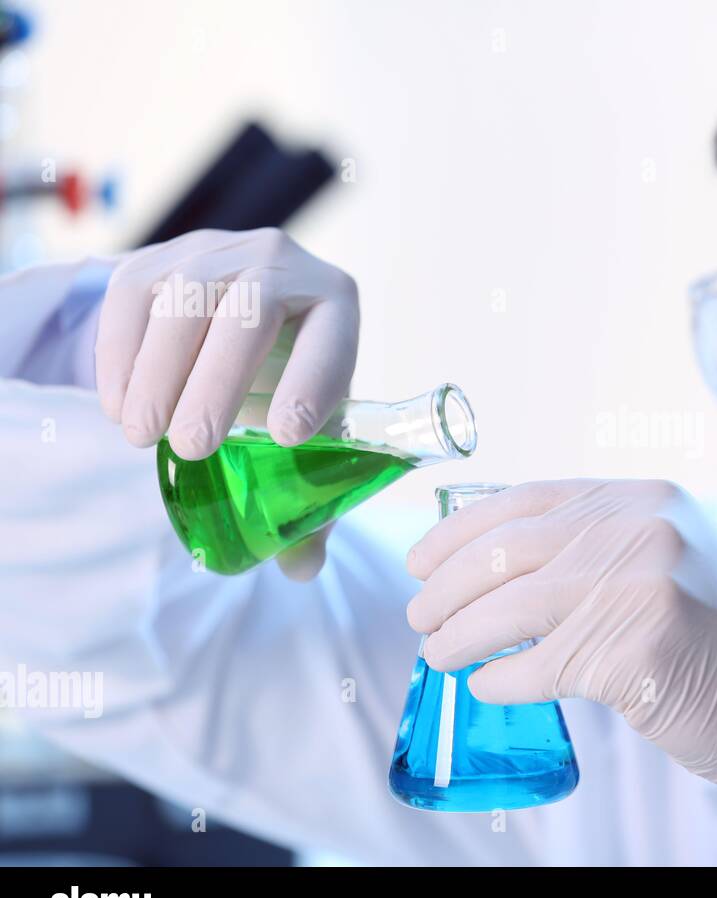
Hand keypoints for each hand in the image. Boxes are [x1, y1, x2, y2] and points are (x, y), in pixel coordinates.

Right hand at [94, 228, 359, 579]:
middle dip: (216, 381)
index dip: (313, 382)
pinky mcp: (159, 256)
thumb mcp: (309, 421)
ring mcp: (216, 252)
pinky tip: (118, 405)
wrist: (237, 306)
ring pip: (184, 297)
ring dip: (158, 371)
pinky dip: (119, 353)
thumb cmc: (284, 377)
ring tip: (143, 435)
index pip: (331, 335)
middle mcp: (282, 263)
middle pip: (249, 311)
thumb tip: (299, 565)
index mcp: (336, 303)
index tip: (288, 438)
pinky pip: (132, 294)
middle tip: (191, 448)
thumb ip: (312, 491)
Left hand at [405, 479, 716, 803]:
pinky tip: (488, 687)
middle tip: (420, 618)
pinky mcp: (639, 650)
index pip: (526, 499)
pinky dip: (501, 680)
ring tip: (439, 655)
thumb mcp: (668, 559)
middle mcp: (644, 527)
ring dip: (458, 636)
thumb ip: (596, 545)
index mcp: (646, 496)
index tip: (421, 560)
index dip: (458, 529)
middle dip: (445, 588)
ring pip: (511, 607)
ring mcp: (644, 584)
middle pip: (507, 551)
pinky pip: (537, 665)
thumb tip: (487, 563)